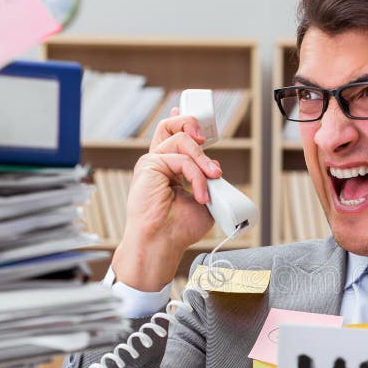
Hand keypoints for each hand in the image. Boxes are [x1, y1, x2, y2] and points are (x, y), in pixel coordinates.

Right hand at [111, 110, 222, 290]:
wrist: (162, 243)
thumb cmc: (179, 229)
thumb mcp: (204, 201)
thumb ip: (209, 182)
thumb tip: (217, 169)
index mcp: (168, 170)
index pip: (174, 138)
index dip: (185, 124)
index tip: (200, 127)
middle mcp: (158, 163)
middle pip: (170, 126)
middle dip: (191, 126)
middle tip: (207, 145)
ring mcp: (152, 163)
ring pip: (181, 140)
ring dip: (203, 159)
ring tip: (213, 177)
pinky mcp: (149, 165)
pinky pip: (182, 159)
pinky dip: (197, 176)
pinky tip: (200, 195)